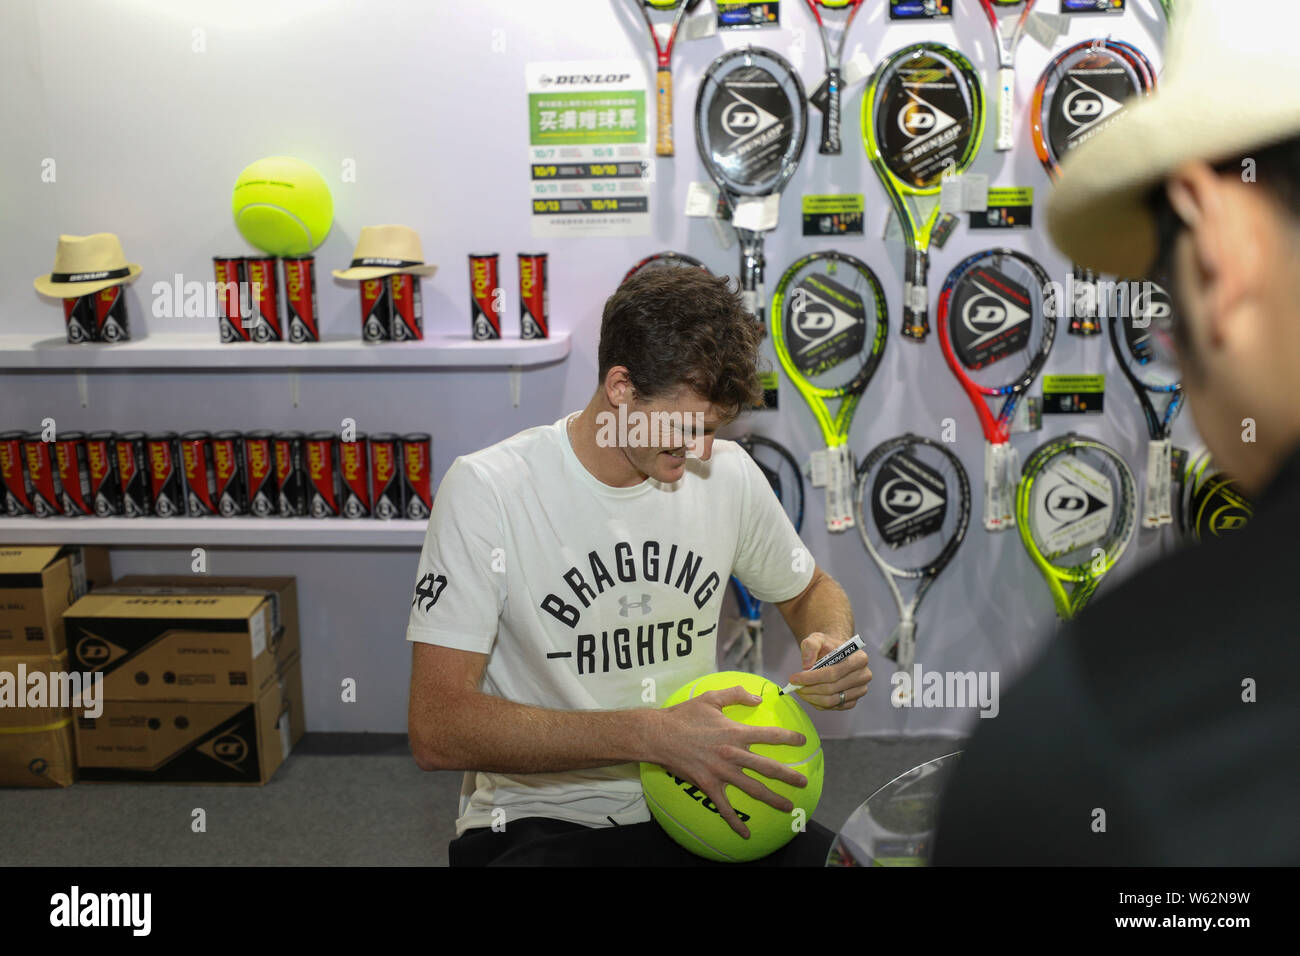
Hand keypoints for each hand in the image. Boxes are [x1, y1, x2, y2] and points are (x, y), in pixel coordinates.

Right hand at [647, 685, 808, 838]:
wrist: (658, 736)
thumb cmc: (683, 715)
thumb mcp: (710, 698)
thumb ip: (736, 694)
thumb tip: (758, 698)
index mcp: (735, 732)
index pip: (769, 735)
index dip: (788, 737)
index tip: (802, 741)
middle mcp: (732, 754)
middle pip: (767, 767)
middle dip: (788, 776)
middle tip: (803, 782)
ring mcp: (721, 772)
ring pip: (752, 789)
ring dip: (772, 799)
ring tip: (787, 807)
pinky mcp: (708, 785)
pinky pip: (724, 808)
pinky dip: (735, 822)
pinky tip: (746, 833)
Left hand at [787, 632, 871, 710]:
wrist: (836, 653)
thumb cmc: (828, 646)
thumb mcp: (817, 639)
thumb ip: (810, 646)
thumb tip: (807, 665)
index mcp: (859, 658)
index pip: (833, 672)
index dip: (811, 677)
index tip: (794, 678)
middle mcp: (863, 675)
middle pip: (832, 688)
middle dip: (809, 688)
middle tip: (795, 686)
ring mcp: (860, 690)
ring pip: (832, 700)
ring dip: (812, 697)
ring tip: (800, 690)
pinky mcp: (853, 701)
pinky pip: (834, 707)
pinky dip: (818, 703)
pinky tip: (810, 695)